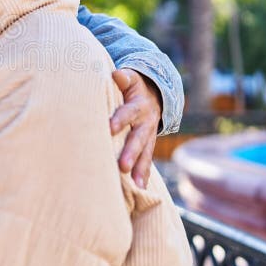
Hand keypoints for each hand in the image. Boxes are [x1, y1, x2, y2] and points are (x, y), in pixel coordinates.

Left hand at [109, 69, 161, 188]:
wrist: (154, 94)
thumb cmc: (132, 86)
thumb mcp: (131, 79)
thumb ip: (124, 78)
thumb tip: (116, 74)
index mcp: (138, 105)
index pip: (127, 112)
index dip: (120, 120)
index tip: (110, 129)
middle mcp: (145, 122)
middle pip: (138, 138)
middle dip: (130, 152)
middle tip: (122, 166)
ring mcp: (148, 135)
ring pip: (145, 153)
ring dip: (138, 168)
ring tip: (134, 184)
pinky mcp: (148, 145)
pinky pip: (147, 161)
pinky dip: (143, 175)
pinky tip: (140, 190)